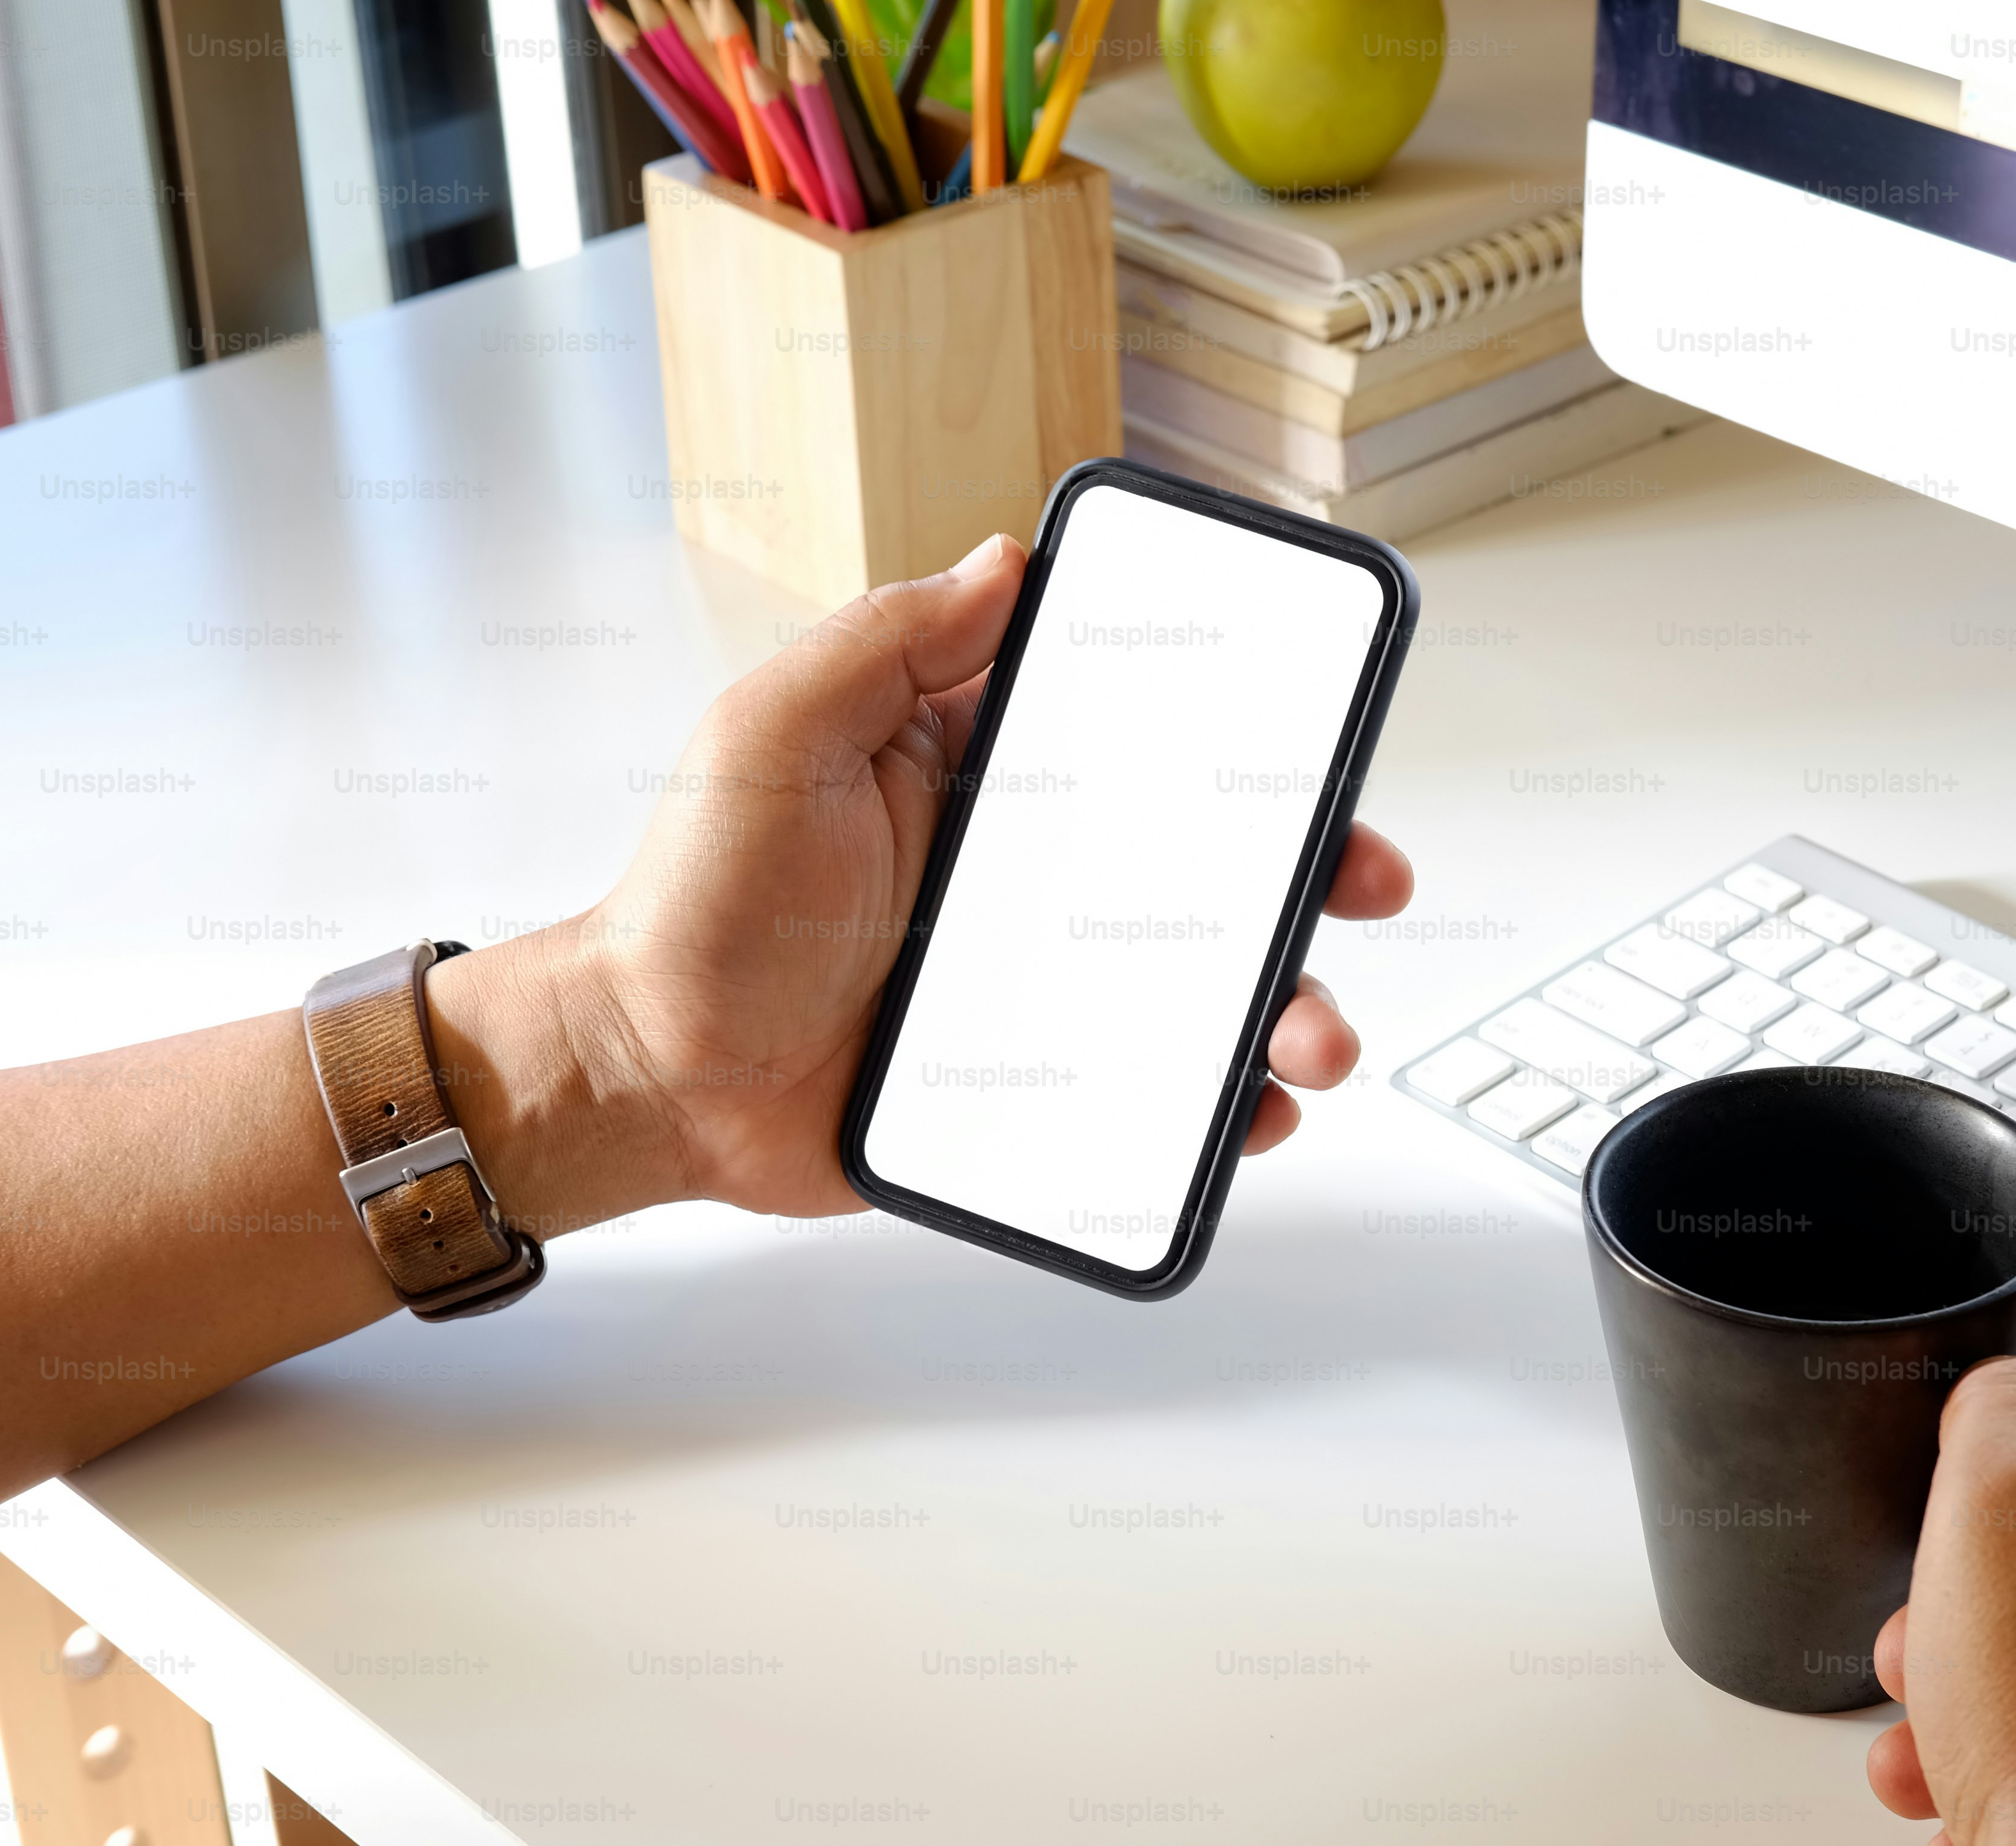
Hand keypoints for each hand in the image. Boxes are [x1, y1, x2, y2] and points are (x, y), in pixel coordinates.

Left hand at [431, 533, 1413, 1227]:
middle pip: (1210, 862)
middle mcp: (1032, 872)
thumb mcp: (773, 735)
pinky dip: (1219, 1109)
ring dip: (1286, 1003)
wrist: (650, 1075)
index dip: (1243, 730)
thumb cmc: (695, 903)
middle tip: (1365, 878)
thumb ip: (886, 642)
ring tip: (1312, 1038)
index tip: (1318, 731)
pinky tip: (1251, 1115)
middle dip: (1314, 868)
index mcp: (987, 771)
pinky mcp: (1031, 1083)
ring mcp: (1040, 983)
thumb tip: (1004, 559)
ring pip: (1202, 985)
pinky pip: (1153, 1095)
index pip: (1143, 731)